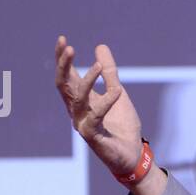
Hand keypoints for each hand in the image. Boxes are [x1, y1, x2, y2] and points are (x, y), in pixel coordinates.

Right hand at [54, 35, 143, 178]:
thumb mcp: (118, 92)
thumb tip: (100, 46)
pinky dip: (106, 102)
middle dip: (64, 65)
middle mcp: (76, 111)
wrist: (133, 155)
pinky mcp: (93, 136)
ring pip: (77, 99)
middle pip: (63, 85)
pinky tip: (118, 91)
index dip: (62, 59)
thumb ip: (110, 73)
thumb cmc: (122, 126)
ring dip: (87, 80)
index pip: (66, 76)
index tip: (62, 39)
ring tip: (99, 65)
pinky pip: (96, 116)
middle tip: (68, 47)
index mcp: (80, 100)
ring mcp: (82, 123)